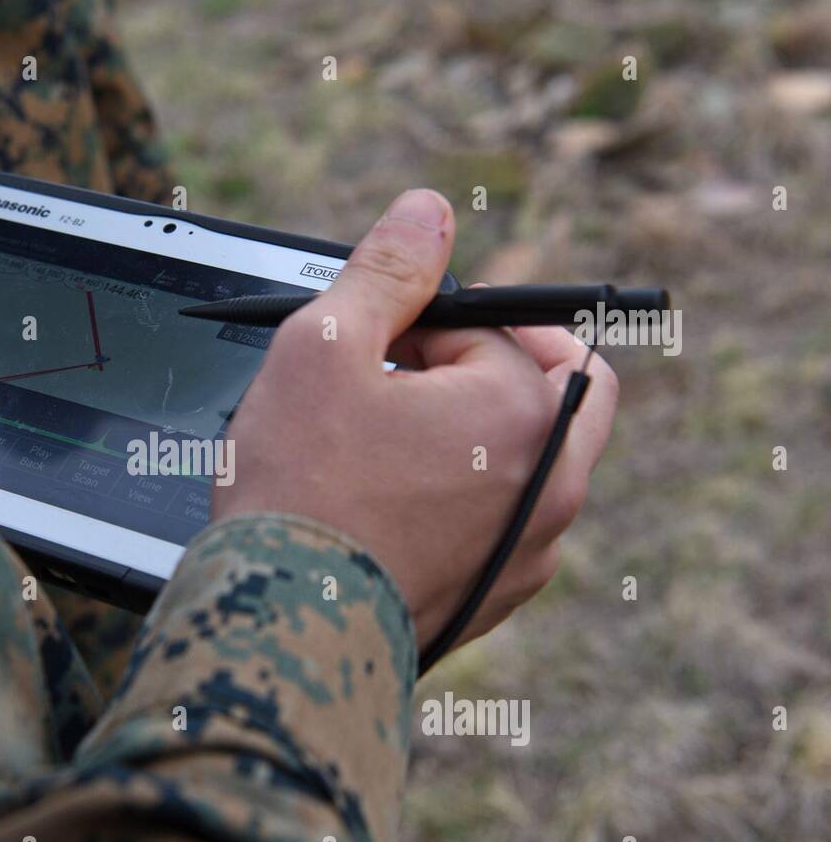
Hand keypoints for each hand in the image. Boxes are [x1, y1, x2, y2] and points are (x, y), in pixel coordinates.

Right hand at [211, 189, 618, 653]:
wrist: (281, 631)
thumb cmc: (298, 488)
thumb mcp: (323, 346)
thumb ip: (385, 270)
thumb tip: (430, 210)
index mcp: (525, 409)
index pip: (488, 328)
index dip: (417, 325)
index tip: (366, 348)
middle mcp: (553, 484)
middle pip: (560, 384)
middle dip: (491, 361)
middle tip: (413, 373)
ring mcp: (531, 550)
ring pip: (532, 457)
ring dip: (477, 432)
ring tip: (389, 447)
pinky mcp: (497, 598)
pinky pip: (504, 522)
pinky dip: (466, 498)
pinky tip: (392, 508)